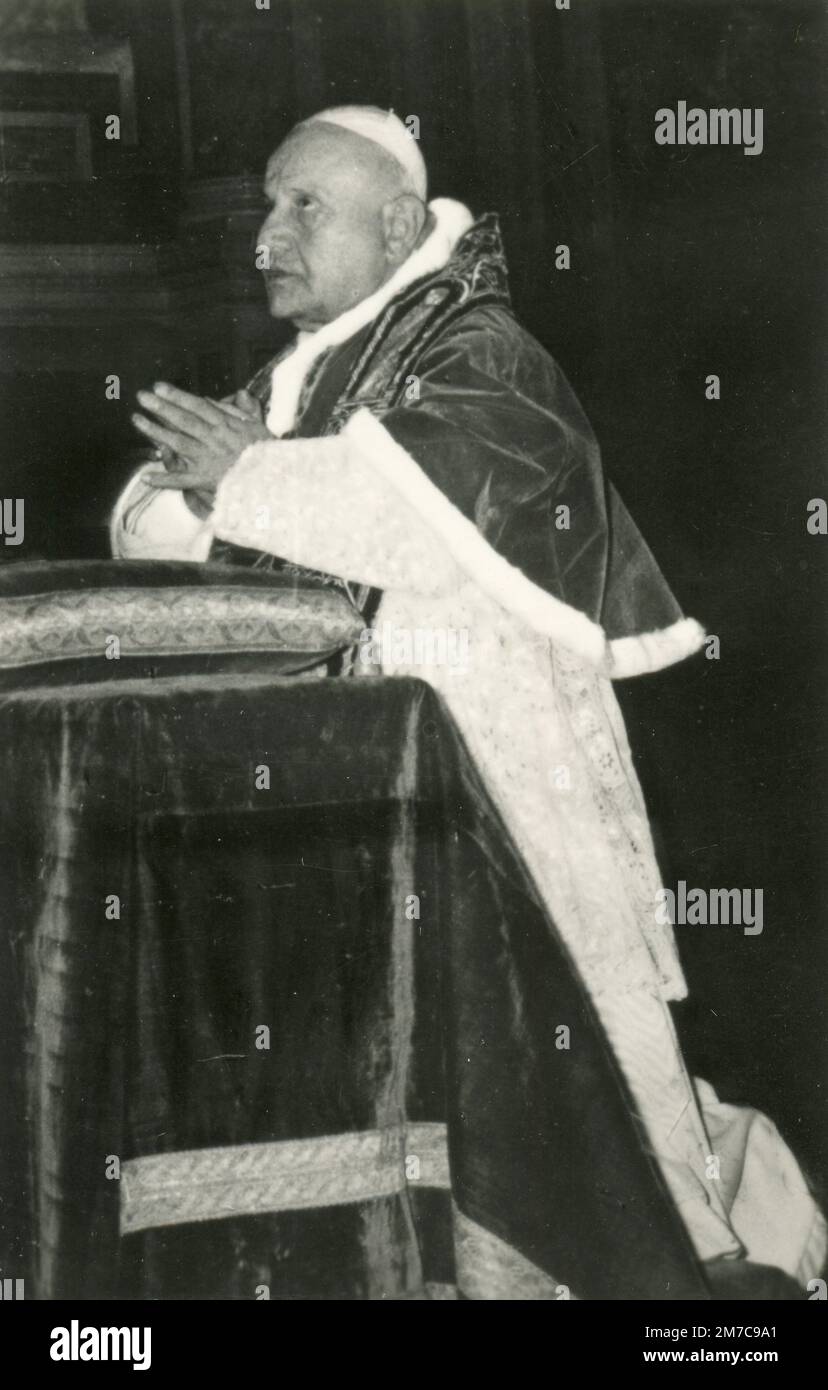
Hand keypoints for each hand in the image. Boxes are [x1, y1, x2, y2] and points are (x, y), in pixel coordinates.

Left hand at [132, 383, 269, 490]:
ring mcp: (207, 459)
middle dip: (161, 407)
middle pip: (184, 420)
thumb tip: (235, 395)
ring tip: (137, 420)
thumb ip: (245, 410)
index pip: (198, 406)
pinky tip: (146, 477)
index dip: (178, 396)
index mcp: (226, 425)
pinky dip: (164, 480)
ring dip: (156, 432)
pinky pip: (182, 480)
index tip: (160, 387)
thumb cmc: (267, 455)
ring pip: (178, 443)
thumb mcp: (260, 427)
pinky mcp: (205, 480)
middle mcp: (213, 439)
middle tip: (142, 396)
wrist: (271, 483)